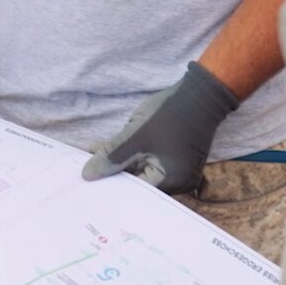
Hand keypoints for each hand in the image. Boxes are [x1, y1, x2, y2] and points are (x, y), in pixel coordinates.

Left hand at [81, 61, 238, 194]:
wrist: (200, 92)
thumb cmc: (170, 115)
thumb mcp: (136, 136)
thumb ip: (112, 157)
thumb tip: (87, 175)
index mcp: (171, 183)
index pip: (134, 192)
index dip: (110, 186)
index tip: (88, 183)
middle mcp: (176, 182)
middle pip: (138, 183)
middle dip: (112, 174)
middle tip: (85, 171)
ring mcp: (177, 169)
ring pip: (140, 170)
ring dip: (119, 163)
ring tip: (91, 157)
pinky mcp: (174, 157)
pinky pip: (148, 161)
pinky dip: (130, 156)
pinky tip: (107, 149)